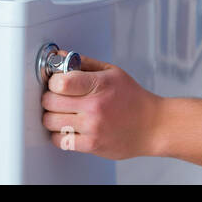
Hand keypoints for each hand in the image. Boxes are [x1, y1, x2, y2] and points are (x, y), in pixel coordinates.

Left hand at [41, 53, 162, 159]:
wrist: (152, 126)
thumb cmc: (132, 98)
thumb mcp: (112, 72)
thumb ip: (84, 63)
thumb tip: (60, 57)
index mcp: (100, 85)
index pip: (61, 82)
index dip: (53, 81)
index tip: (57, 83)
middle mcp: (95, 106)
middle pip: (50, 102)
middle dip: (49, 98)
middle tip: (56, 97)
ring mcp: (92, 127)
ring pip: (50, 122)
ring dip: (51, 116)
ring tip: (62, 113)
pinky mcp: (92, 145)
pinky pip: (59, 140)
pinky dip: (58, 134)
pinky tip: (68, 128)